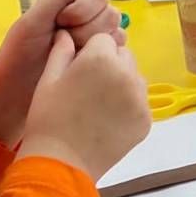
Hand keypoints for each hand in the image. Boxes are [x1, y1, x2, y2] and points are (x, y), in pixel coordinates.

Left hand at [0, 0, 124, 145]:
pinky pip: (118, 55)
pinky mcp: (100, 66)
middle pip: (110, 12)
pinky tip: (84, 65)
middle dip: (87, 27)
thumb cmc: (17, 58)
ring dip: (93, 43)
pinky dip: (104, 58)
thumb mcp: (32, 21)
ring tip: (72, 55)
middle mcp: (86, 23)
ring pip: (116, 33)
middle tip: (64, 41)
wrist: (13, 97)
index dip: (84, 6)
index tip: (62, 20)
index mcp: (69, 8)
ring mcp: (94, 45)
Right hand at [16, 31, 150, 180]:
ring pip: (134, 77)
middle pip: (123, 55)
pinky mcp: (146, 119)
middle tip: (88, 87)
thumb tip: (68, 33)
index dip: (89, 52)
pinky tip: (107, 119)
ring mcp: (140, 98)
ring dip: (121, 83)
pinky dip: (128, 106)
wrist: (60, 163)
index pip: (103, 39)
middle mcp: (127, 73)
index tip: (78, 69)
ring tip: (97, 105)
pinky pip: (139, 101)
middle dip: (109, 64)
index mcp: (101, 58)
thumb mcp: (48, 78)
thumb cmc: (49, 119)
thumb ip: (62, 50)